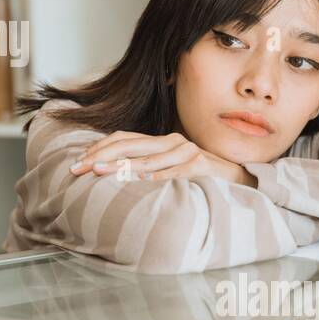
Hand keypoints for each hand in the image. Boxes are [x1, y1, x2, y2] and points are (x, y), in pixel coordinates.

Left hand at [69, 131, 255, 186]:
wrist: (241, 179)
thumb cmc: (201, 177)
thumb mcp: (171, 169)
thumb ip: (149, 168)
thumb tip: (115, 177)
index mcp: (161, 142)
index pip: (122, 139)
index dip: (98, 149)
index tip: (77, 162)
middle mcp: (172, 142)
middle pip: (128, 144)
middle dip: (100, 156)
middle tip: (78, 168)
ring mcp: (186, 152)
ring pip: (147, 159)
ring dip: (120, 166)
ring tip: (99, 172)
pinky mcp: (200, 165)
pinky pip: (173, 172)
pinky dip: (155, 176)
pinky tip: (139, 180)